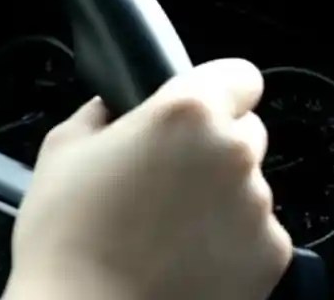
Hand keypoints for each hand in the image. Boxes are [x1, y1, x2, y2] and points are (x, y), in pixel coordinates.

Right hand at [5, 58, 291, 299]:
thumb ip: (103, 114)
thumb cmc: (67, 238)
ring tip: (166, 228)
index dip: (216, 91)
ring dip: (218, 198)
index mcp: (185, 113)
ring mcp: (257, 207)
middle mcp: (232, 152)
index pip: (239, 75)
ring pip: (248, 186)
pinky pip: (255, 233)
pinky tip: (183, 257)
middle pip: (245, 132)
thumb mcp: (63, 149)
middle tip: (165, 179)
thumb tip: (117, 109)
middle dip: (212, 148)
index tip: (195, 111)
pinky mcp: (271, 256)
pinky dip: (229, 243)